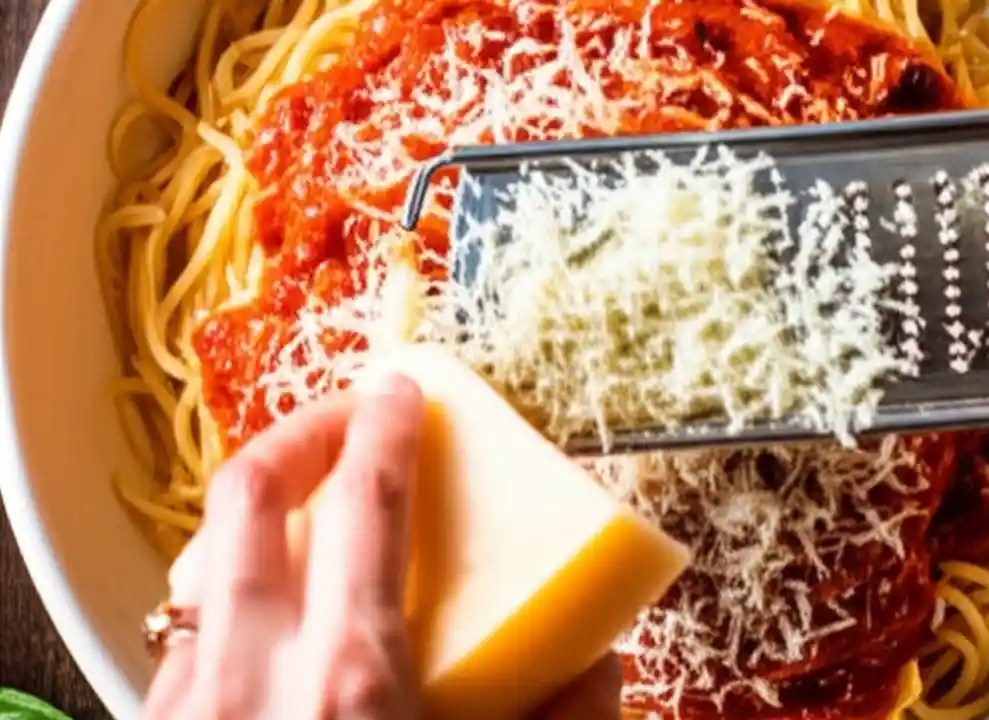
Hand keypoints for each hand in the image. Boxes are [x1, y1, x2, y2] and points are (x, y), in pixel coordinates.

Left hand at [143, 373, 622, 717]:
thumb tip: (602, 657)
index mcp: (350, 680)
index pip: (365, 501)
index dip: (384, 425)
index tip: (403, 387)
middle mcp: (249, 674)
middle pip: (252, 494)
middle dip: (301, 432)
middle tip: (350, 420)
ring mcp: (189, 704)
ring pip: (207, 560)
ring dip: (259, 519)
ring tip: (312, 520)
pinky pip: (188, 636)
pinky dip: (230, 600)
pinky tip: (269, 632)